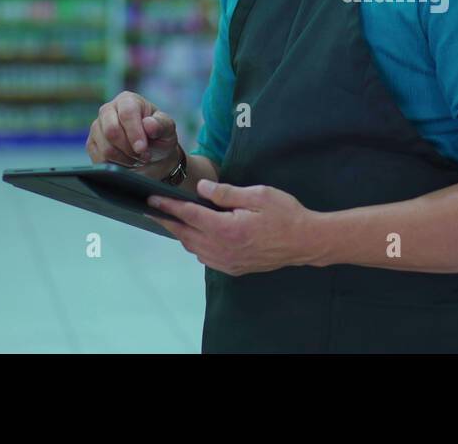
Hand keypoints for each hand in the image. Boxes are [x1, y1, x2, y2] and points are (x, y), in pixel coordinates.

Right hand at [87, 91, 181, 180]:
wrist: (152, 156)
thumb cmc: (159, 138)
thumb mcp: (168, 130)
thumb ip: (161, 125)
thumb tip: (148, 124)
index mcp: (128, 100)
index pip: (127, 113)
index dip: (135, 133)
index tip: (143, 148)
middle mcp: (108, 110)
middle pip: (111, 130)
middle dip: (129, 148)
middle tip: (143, 154)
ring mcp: (97, 127)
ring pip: (106, 148)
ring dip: (125, 159)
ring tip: (137, 157)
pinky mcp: (92, 144)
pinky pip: (99, 159)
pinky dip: (116, 165)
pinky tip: (126, 161)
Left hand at [146, 179, 325, 274]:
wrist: (306, 242)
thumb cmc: (285, 214)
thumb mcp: (258, 195)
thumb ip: (226, 193)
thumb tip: (201, 189)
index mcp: (226, 228)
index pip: (188, 215)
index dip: (168, 206)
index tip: (152, 199)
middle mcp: (223, 249)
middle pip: (185, 234)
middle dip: (168, 220)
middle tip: (154, 209)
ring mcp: (228, 262)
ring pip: (193, 248)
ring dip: (181, 234)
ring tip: (173, 220)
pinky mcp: (234, 268)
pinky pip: (205, 258)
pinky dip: (196, 246)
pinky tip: (197, 236)